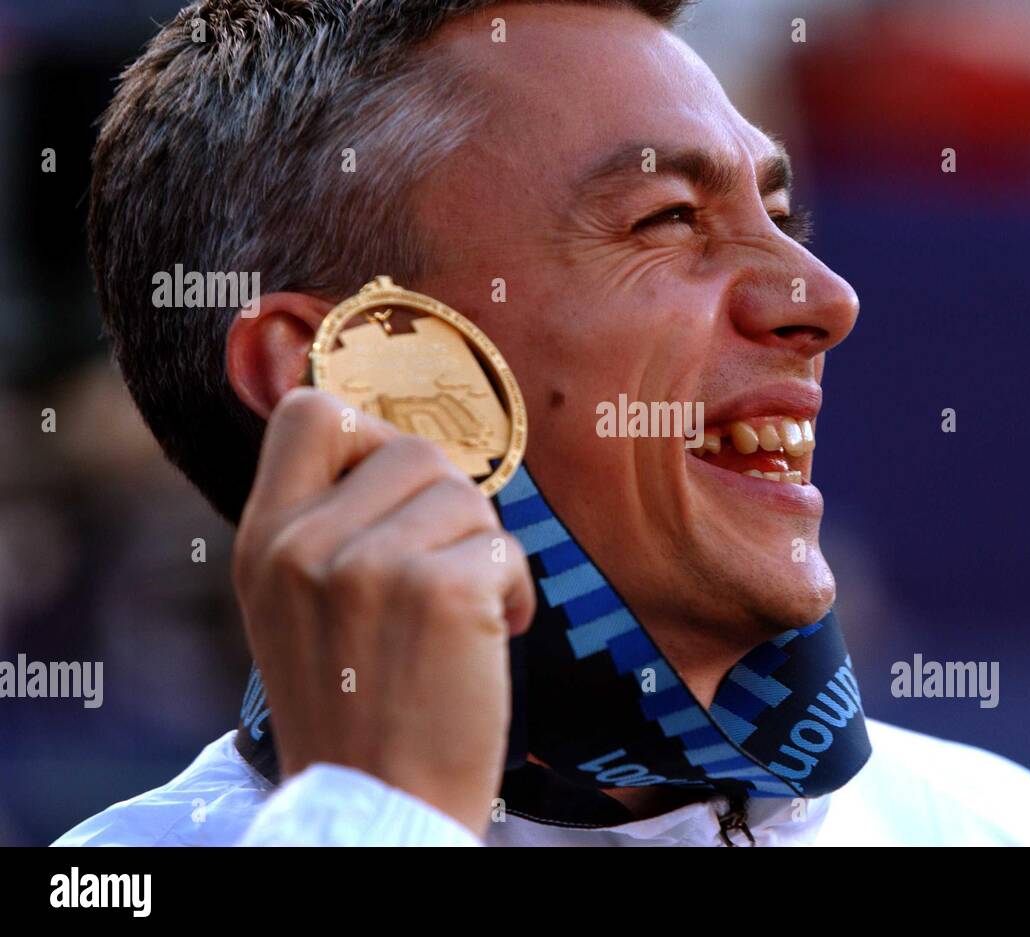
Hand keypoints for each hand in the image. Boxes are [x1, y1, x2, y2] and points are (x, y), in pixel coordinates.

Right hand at [231, 388, 533, 834]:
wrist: (375, 806)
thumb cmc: (353, 708)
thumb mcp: (293, 607)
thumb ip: (321, 526)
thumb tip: (389, 447)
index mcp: (262, 540)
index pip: (311, 412)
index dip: (369, 434)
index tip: (397, 494)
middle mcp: (305, 544)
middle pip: (413, 450)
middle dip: (447, 509)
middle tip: (442, 575)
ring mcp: (371, 566)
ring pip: (467, 496)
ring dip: (483, 551)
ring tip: (461, 616)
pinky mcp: (440, 592)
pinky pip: (506, 548)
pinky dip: (515, 590)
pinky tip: (492, 636)